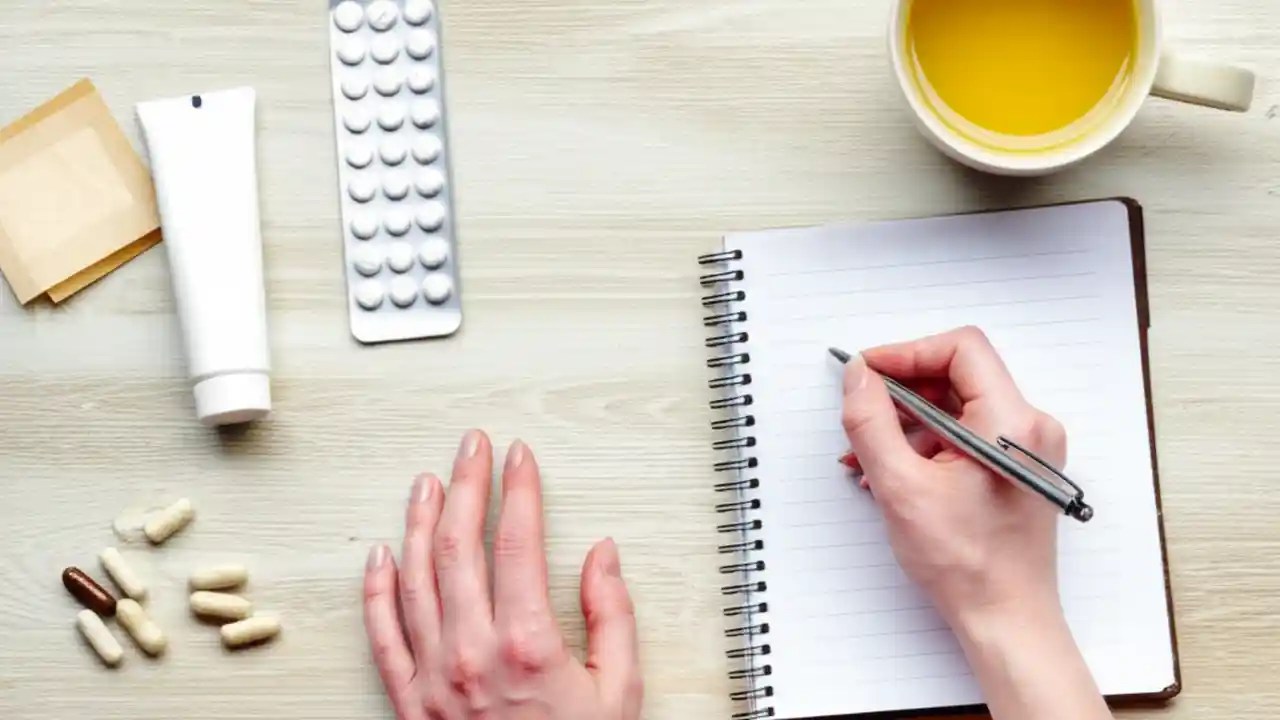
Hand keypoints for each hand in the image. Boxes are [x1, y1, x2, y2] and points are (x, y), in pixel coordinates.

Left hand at [363, 430, 642, 719]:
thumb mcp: (619, 691)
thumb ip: (612, 616)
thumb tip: (601, 555)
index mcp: (527, 643)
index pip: (516, 540)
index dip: (518, 489)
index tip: (519, 458)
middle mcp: (472, 651)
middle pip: (458, 544)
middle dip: (467, 484)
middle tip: (472, 447)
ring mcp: (433, 675)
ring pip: (414, 576)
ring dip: (419, 521)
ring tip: (427, 483)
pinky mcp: (409, 700)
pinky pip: (382, 632)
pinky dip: (376, 588)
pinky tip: (379, 555)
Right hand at [840, 326, 1064, 623]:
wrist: (1005, 618)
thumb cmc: (966, 564)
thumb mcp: (900, 486)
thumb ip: (871, 421)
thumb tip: (859, 376)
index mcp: (1011, 423)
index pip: (960, 349)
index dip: (907, 352)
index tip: (868, 371)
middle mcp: (1029, 427)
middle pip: (957, 375)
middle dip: (901, 391)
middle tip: (861, 411)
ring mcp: (1025, 448)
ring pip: (957, 406)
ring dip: (908, 421)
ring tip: (868, 455)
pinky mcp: (1016, 466)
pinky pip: (965, 433)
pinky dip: (926, 443)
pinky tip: (892, 470)